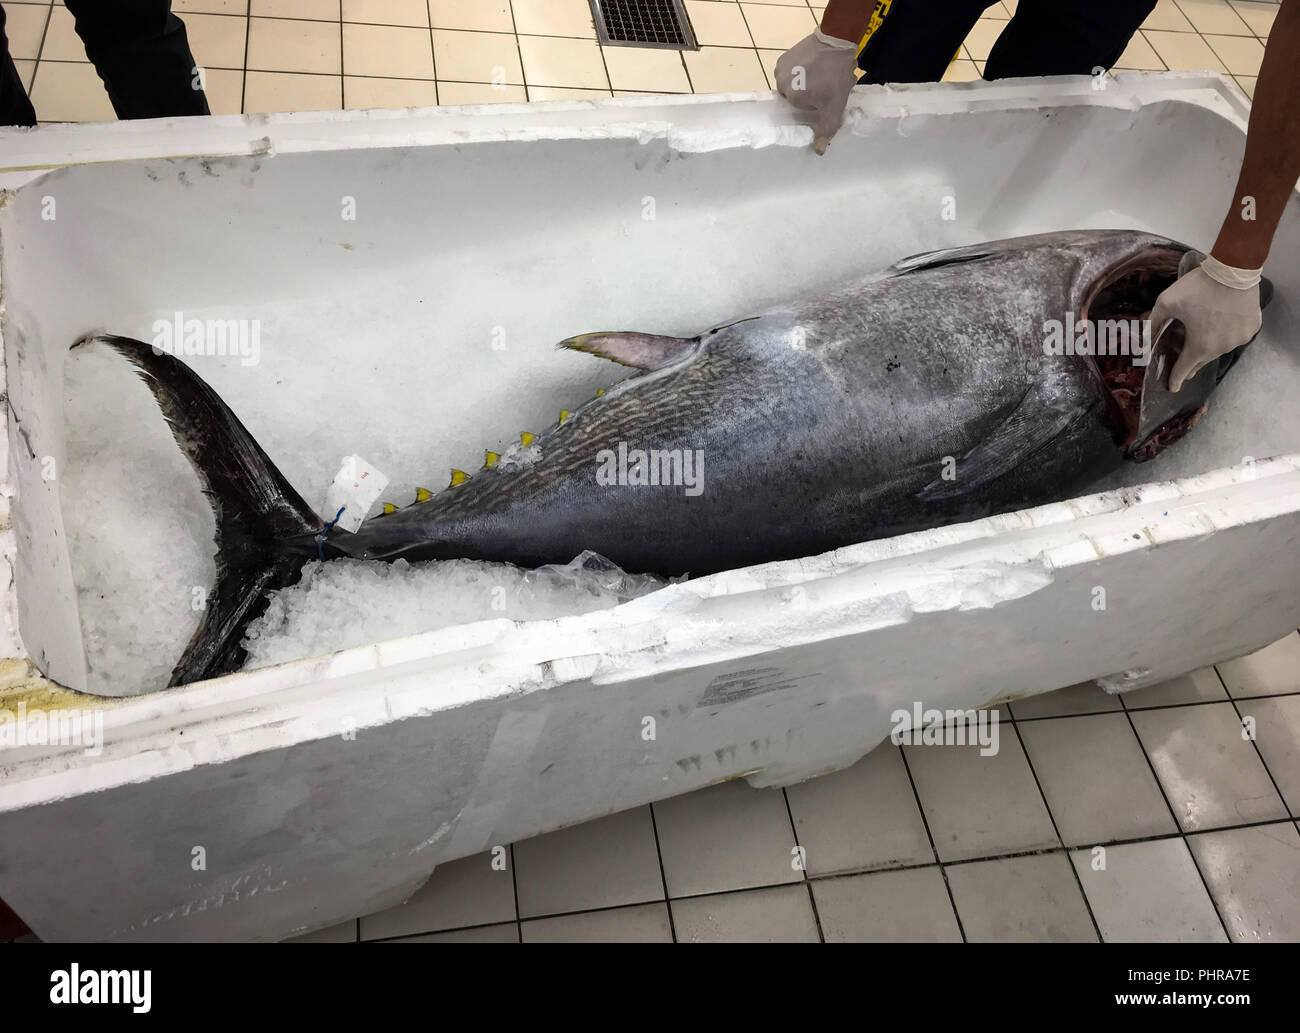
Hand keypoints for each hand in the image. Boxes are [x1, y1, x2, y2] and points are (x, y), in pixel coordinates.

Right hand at [774, 30, 859, 154]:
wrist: (835, 41)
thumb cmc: (835, 75)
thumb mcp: (834, 106)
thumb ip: (826, 129)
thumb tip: (819, 151)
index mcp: (792, 97)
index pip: (800, 108)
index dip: (815, 102)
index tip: (825, 93)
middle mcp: (781, 83)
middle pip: (794, 96)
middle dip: (809, 92)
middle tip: (824, 83)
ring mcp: (780, 68)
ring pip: (791, 83)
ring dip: (804, 81)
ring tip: (819, 73)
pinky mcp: (783, 57)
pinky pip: (789, 71)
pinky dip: (799, 70)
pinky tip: (812, 65)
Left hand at [1149, 250, 1262, 390]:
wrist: (1234, 268)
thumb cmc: (1199, 286)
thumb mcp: (1167, 302)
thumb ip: (1153, 324)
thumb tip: (1142, 342)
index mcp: (1200, 346)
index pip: (1184, 370)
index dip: (1175, 379)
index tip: (1171, 387)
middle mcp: (1222, 348)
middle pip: (1201, 361)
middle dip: (1190, 362)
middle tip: (1182, 361)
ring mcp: (1240, 339)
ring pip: (1219, 349)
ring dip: (1209, 345)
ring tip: (1202, 334)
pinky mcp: (1252, 328)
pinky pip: (1235, 337)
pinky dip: (1226, 334)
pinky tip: (1220, 324)